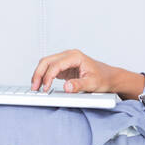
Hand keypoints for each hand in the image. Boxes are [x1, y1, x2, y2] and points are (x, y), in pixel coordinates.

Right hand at [30, 49, 144, 98]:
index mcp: (75, 56)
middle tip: (34, 88)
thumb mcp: (92, 84)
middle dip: (38, 74)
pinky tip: (41, 85)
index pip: (55, 64)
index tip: (45, 88)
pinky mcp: (64, 66)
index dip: (48, 77)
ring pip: (46, 63)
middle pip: (46, 61)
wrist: (109, 77)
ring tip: (35, 87)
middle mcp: (69, 55)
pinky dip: (43, 76)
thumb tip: (66, 87)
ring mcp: (65, 60)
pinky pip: (50, 69)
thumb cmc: (103, 79)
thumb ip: (79, 85)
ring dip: (39, 74)